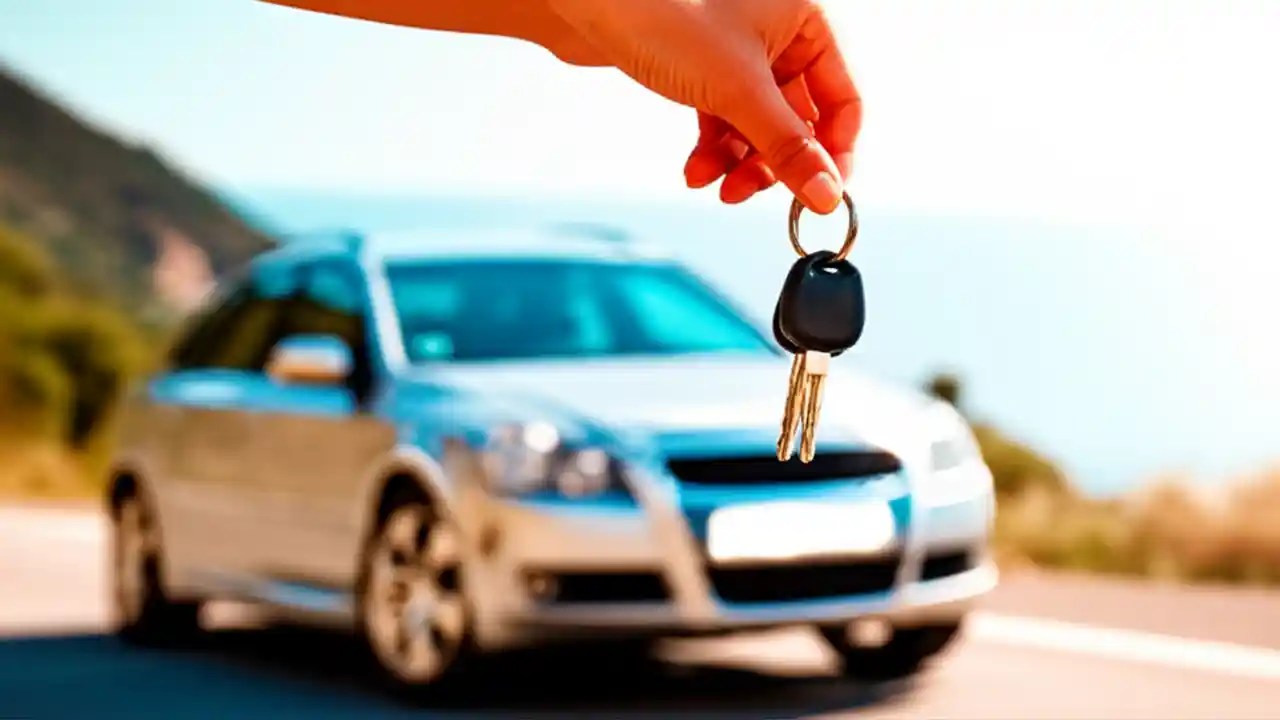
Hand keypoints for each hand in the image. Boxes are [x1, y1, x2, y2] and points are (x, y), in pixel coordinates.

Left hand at [545, 0, 860, 212]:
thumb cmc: (664, 15)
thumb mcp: (737, 91)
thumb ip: (787, 147)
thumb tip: (828, 198)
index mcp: (808, 19)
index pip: (844, 102)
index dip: (833, 155)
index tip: (815, 199)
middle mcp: (779, 29)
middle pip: (797, 119)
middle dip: (771, 163)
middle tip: (743, 192)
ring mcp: (738, 48)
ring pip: (757, 123)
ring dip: (738, 161)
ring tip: (709, 183)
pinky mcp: (701, 62)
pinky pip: (724, 115)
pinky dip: (713, 147)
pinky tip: (693, 170)